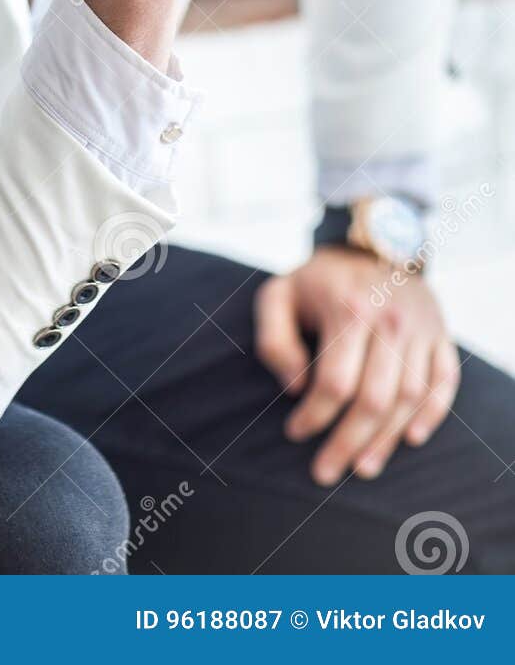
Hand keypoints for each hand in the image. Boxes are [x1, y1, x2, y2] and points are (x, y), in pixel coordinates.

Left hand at [254, 245, 460, 484]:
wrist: (371, 243)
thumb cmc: (318, 279)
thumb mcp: (279, 294)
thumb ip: (273, 340)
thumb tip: (294, 388)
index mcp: (348, 310)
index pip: (334, 384)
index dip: (313, 417)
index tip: (295, 433)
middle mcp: (389, 321)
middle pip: (373, 400)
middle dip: (347, 444)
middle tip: (326, 472)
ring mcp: (420, 328)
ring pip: (409, 399)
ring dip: (386, 441)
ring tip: (362, 467)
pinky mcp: (439, 334)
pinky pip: (443, 382)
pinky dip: (431, 414)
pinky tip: (410, 438)